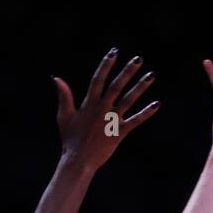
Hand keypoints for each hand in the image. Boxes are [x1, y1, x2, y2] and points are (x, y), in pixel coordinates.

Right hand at [53, 48, 158, 170]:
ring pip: (129, 100)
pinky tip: (156, 104)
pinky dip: (146, 113)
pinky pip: (135, 120)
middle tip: (138, 59)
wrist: (78, 161)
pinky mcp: (119, 132)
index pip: (98, 80)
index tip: (114, 52)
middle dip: (128, 71)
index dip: (106, 65)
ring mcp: (112, 120)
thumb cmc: (70, 139)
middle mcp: (102, 109)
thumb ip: (64, 96)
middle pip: (116, 86)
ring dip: (140, 87)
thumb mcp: (64, 116)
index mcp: (89, 104)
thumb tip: (56, 78)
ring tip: (151, 75)